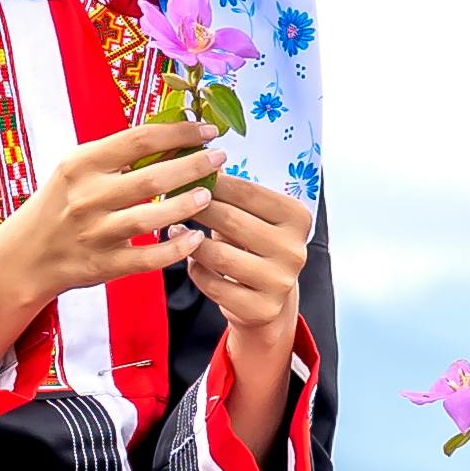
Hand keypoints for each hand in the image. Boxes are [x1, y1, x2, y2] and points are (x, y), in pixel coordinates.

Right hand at [0, 116, 212, 374]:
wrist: (26, 255)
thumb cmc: (61, 204)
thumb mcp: (79, 170)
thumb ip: (119, 155)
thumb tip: (175, 135)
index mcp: (81, 164)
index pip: (139, 139)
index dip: (179, 132)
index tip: (208, 131)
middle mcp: (88, 197)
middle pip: (152, 177)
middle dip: (194, 165)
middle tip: (221, 158)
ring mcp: (96, 233)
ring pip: (152, 218)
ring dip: (187, 204)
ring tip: (209, 194)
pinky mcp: (104, 265)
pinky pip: (149, 258)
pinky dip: (176, 249)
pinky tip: (195, 238)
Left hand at [186, 169, 310, 358]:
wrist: (268, 299)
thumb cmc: (254, 246)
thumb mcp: (253, 216)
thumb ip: (232, 194)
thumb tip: (199, 161)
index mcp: (298, 218)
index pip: (248, 191)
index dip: (213, 182)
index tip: (187, 174)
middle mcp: (295, 250)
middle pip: (231, 220)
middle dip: (195, 207)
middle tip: (171, 200)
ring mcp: (280, 282)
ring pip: (219, 255)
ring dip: (189, 241)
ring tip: (174, 230)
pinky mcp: (261, 309)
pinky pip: (213, 285)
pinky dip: (196, 270)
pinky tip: (189, 259)